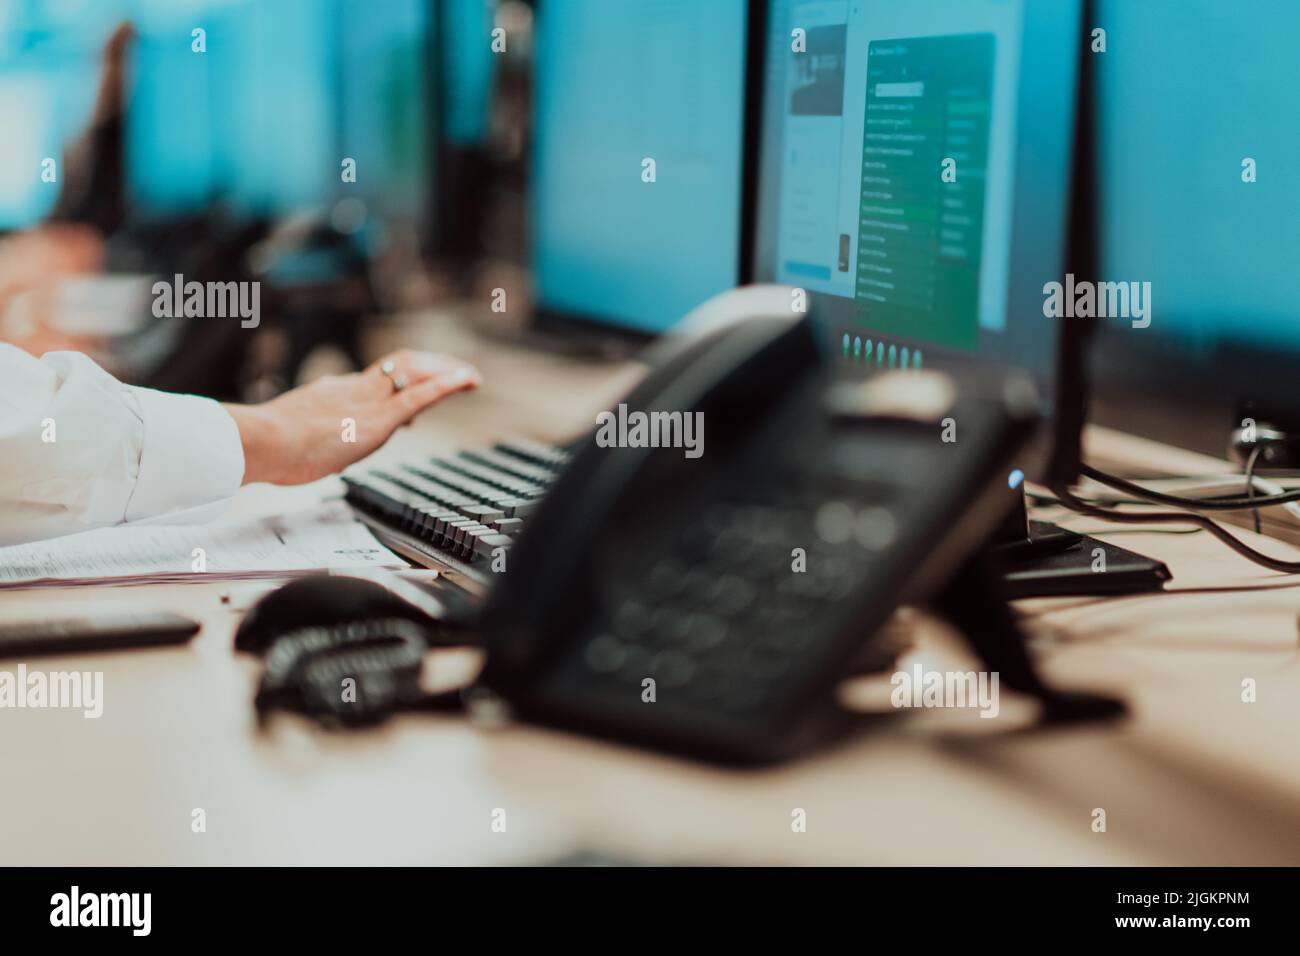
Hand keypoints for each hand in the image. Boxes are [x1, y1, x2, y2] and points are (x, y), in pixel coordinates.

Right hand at [224, 350, 480, 484]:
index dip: (395, 385)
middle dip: (428, 367)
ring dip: (445, 371)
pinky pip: (421, 395)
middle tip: (452, 373)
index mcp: (329, 394)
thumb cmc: (264, 448)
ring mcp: (367, 401)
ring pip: (414, 373)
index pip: (370, 383)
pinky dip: (448, 385)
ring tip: (469, 377)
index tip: (412, 400)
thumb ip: (295, 440)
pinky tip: (467, 380)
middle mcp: (352, 390)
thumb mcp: (283, 440)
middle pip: (397, 367)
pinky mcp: (379, 419)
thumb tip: (288, 454)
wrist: (261, 441)